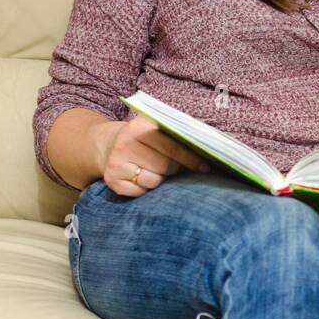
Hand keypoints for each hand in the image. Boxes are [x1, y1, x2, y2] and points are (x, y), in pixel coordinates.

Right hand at [97, 115, 211, 196]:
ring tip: (159, 170)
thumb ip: (180, 130)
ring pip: (154, 181)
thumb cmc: (144, 137)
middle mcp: (125, 144)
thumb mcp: (157, 126)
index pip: (172, 147)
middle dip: (179, 169)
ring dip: (162, 179)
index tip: (206, 167)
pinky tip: (143, 177)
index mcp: (139, 126)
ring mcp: (116, 163)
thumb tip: (211, 140)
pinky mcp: (112, 180)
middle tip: (186, 169)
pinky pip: (140, 192)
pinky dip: (146, 188)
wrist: (107, 144)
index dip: (191, 158)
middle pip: (165, 166)